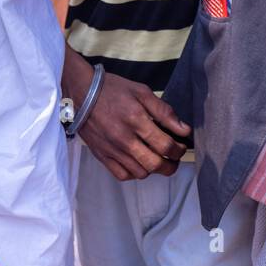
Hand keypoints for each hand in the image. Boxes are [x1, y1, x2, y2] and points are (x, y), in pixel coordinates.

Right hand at [63, 50, 190, 180]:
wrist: (81, 93)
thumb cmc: (113, 90)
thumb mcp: (142, 91)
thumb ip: (164, 111)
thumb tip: (183, 129)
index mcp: (136, 120)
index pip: (165, 145)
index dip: (179, 149)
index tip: (182, 146)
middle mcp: (124, 139)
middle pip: (155, 164)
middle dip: (171, 165)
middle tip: (175, 158)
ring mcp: (112, 150)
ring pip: (141, 173)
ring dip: (154, 169)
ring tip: (159, 160)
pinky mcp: (102, 156)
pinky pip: (123, 175)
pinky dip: (135, 173)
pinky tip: (139, 163)